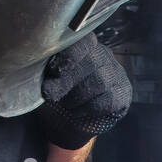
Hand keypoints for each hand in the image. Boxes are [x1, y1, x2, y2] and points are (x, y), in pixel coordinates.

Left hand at [37, 33, 132, 148]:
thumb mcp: (47, 77)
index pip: (84, 40)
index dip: (71, 54)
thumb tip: (38, 73)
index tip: (54, 70)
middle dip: (67, 80)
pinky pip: (107, 99)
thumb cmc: (57, 92)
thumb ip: (47, 71)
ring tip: (65, 104)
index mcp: (83, 45)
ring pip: (100, 82)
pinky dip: (88, 108)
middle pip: (92, 62)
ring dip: (77, 96)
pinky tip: (78, 111)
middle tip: (49, 93)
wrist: (70, 120)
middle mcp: (103, 55)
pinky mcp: (123, 93)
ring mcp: (116, 73)